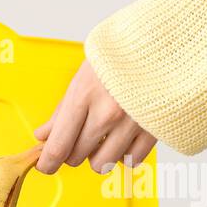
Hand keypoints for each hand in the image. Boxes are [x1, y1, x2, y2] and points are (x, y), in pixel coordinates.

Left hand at [33, 60, 156, 174]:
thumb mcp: (83, 75)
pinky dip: (124, 155)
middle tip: (77, 139)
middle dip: (71, 153)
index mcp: (84, 97)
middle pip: (76, 157)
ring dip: (97, 156)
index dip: (47, 163)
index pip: (58, 146)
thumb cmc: (120, 54)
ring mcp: (132, 123)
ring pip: (102, 164)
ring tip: (102, 138)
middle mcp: (107, 113)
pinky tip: (123, 140)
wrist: (163, 40)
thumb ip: (62, 109)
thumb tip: (43, 135)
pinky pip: (132, 160)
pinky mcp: (154, 128)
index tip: (45, 165)